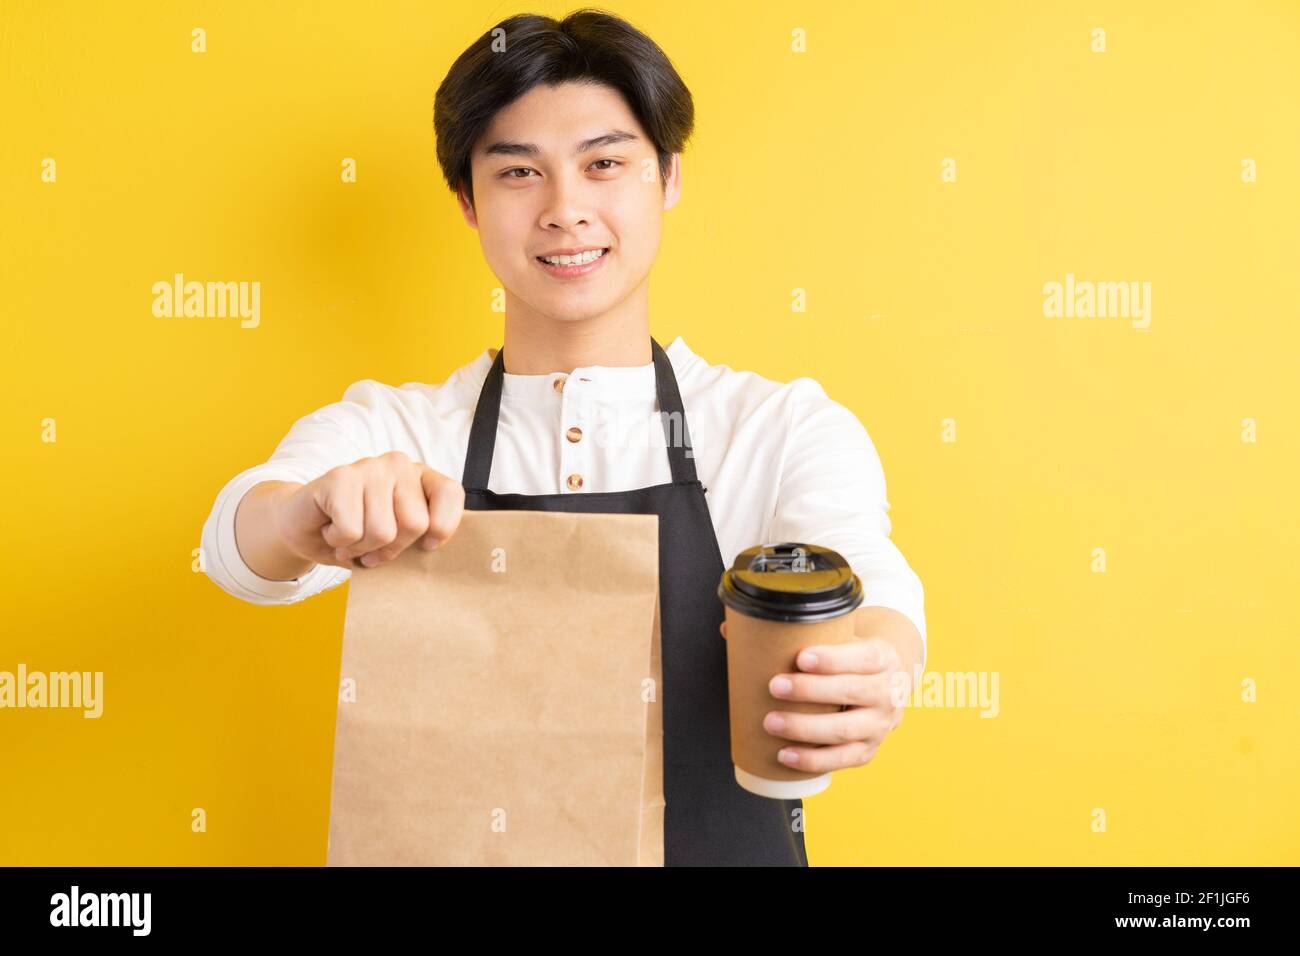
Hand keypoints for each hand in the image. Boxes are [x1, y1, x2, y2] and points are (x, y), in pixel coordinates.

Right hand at [274, 451, 464, 569]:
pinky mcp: (339, 477)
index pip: (450, 493)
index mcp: (420, 476)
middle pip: (415, 523)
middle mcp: (398, 464)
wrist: (302, 527)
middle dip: (391, 549)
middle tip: (371, 546)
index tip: (427, 546)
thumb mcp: (396, 540)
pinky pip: (351, 530)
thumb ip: (419, 539)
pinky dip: (339, 542)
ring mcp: (369, 467)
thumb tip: (432, 553)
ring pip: (382, 531)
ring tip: (349, 537)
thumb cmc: (356, 534)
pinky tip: (331, 529)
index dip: (443, 527)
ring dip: (361, 547)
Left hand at [720, 620, 907, 773]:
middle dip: (811, 690)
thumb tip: (730, 629)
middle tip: (774, 686)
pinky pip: (842, 759)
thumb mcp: (837, 637)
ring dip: (806, 728)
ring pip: (845, 730)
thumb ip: (792, 631)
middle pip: (853, 691)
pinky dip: (813, 760)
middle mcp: (888, 692)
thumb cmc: (848, 657)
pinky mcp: (868, 750)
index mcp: (882, 657)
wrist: (884, 683)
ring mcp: (880, 725)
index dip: (834, 659)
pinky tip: (785, 755)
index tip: (800, 657)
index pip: (864, 657)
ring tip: (771, 722)